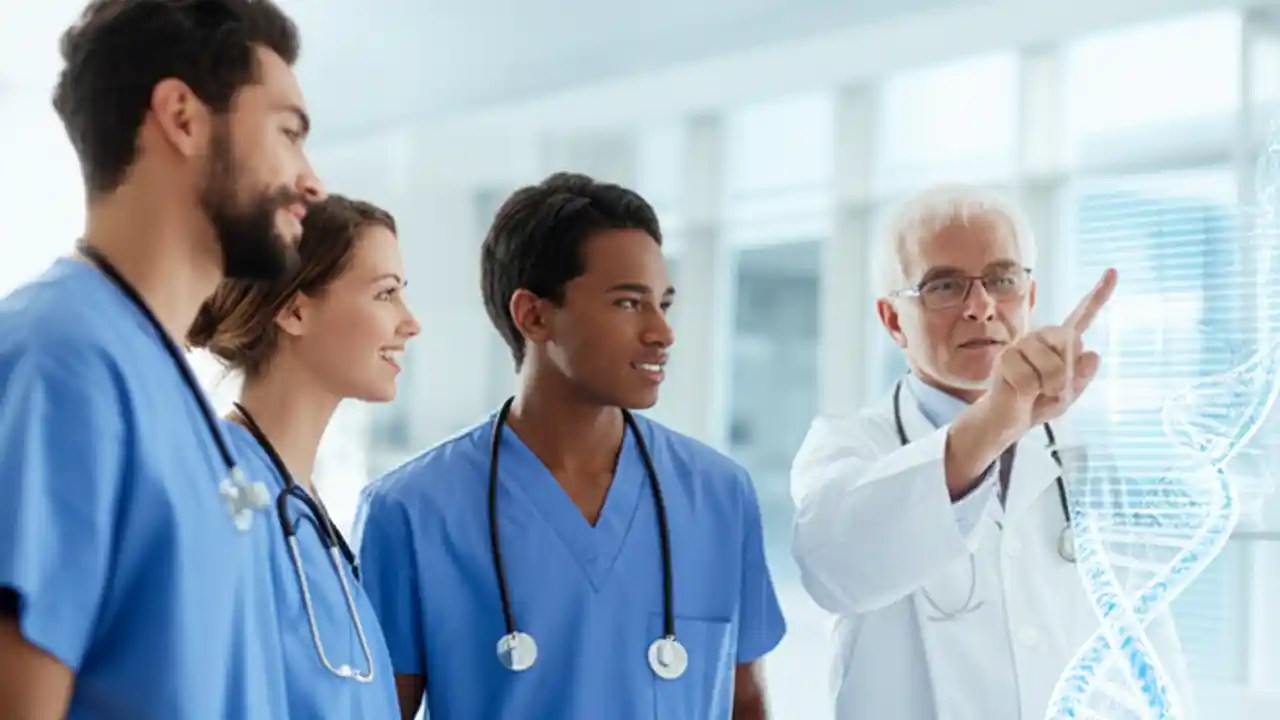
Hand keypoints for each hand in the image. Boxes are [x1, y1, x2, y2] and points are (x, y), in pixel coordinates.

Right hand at [988, 268, 1116, 429]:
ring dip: (1049, 387)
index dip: (1099, 295)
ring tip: (1035, 392)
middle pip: (1070, 342)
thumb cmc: (1037, 403)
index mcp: (1060, 343)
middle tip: (1050, 388)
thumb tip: (1092, 353)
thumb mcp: (1067, 394)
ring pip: (1052, 366)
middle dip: (1066, 374)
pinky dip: (1029, 392)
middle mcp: (1041, 337)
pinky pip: (1030, 378)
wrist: (1007, 420)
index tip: (1113, 271)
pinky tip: (1019, 392)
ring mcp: (1022, 345)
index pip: (1083, 316)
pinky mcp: (1005, 357)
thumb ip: (1082, 376)